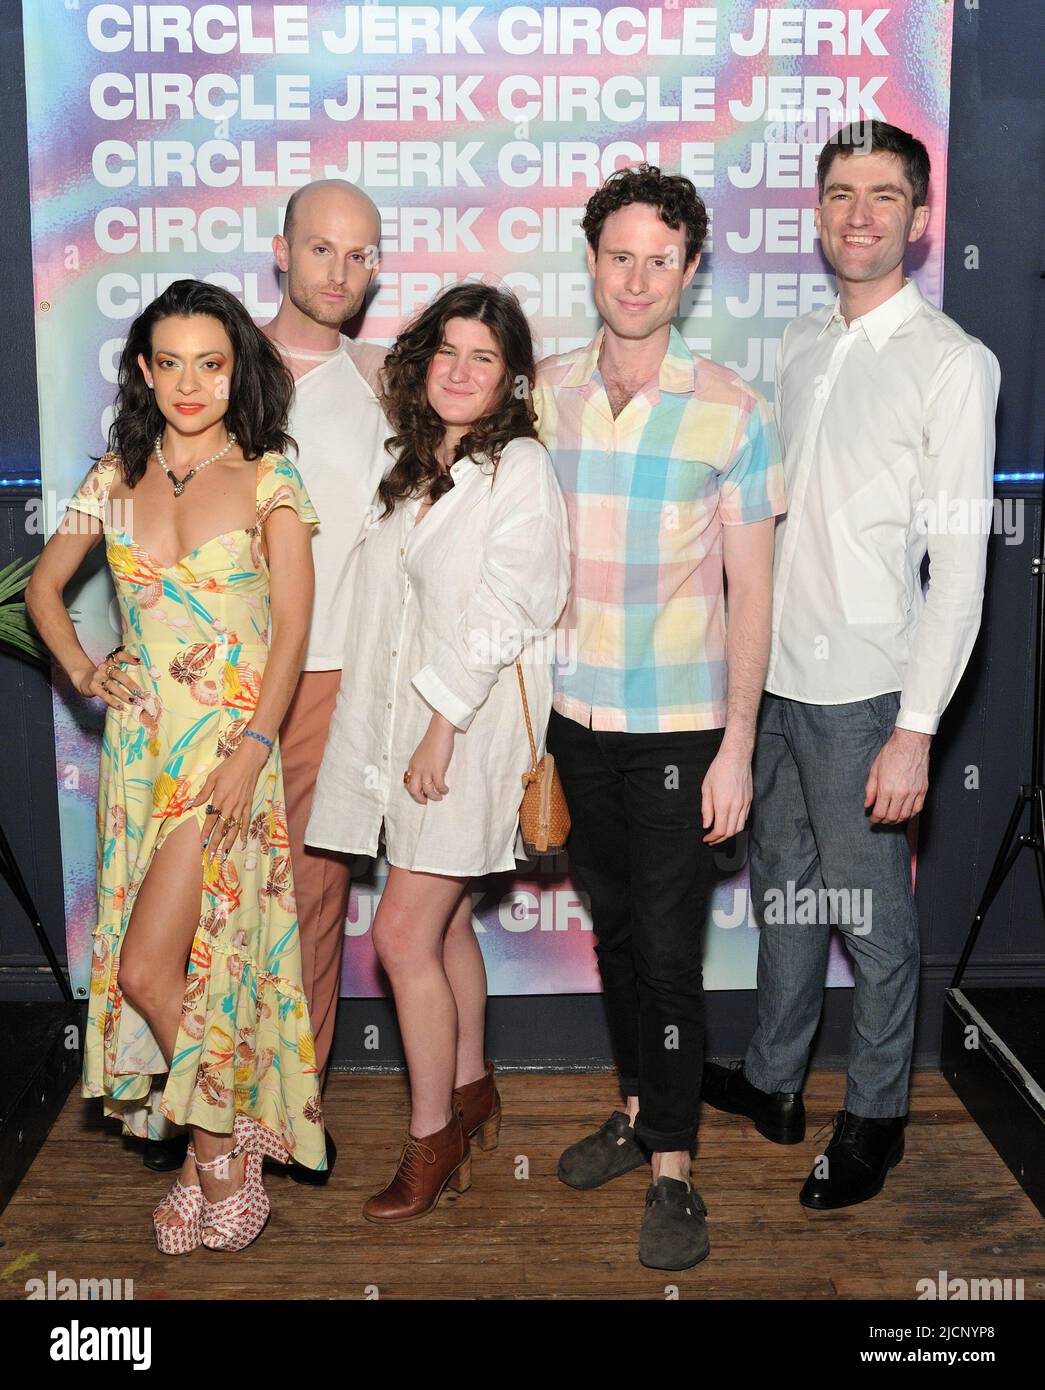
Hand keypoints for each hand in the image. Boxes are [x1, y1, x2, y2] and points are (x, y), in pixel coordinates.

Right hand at [78, 647, 143, 709]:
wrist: (83, 679)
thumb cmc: (104, 676)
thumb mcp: (112, 670)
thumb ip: (124, 672)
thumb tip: (144, 682)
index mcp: (110, 661)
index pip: (120, 655)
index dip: (129, 658)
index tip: (140, 662)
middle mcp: (104, 667)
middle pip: (118, 674)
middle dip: (130, 684)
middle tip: (141, 693)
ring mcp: (97, 677)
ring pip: (112, 686)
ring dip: (124, 695)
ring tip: (134, 701)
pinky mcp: (93, 687)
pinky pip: (104, 695)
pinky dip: (113, 701)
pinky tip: (121, 706)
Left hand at [188, 738, 268, 867]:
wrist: (249, 761)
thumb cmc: (229, 767)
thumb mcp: (213, 777)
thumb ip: (204, 792)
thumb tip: (193, 804)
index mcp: (220, 799)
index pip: (211, 820)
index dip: (206, 832)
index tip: (202, 843)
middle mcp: (230, 806)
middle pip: (222, 828)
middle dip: (216, 843)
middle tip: (211, 856)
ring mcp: (241, 806)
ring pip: (234, 828)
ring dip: (228, 842)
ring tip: (224, 854)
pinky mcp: (248, 805)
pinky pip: (246, 821)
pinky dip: (244, 832)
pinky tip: (242, 842)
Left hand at [404, 714, 455, 804]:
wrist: (439, 731)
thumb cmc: (433, 740)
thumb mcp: (422, 754)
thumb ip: (421, 764)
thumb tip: (426, 774)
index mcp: (413, 765)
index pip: (408, 783)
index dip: (413, 791)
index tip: (420, 794)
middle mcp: (417, 769)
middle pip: (414, 790)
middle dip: (420, 798)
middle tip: (426, 801)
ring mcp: (427, 770)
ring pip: (427, 791)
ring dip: (434, 796)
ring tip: (440, 796)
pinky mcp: (437, 770)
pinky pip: (439, 786)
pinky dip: (443, 790)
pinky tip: (446, 789)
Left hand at [701, 742, 752, 844]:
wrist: (736, 757)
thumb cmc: (719, 769)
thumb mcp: (706, 788)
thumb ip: (706, 809)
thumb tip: (706, 824)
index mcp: (724, 804)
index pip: (720, 830)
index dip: (712, 838)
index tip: (706, 839)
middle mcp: (737, 806)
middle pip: (730, 832)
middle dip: (720, 839)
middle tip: (711, 840)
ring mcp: (745, 804)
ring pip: (739, 827)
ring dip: (729, 834)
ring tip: (720, 834)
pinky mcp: (749, 800)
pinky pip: (744, 818)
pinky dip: (737, 825)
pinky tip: (729, 823)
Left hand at [864, 728, 930, 823]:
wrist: (911, 743)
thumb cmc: (892, 753)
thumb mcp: (875, 769)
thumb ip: (870, 789)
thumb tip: (867, 804)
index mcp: (887, 787)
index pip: (880, 812)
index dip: (874, 819)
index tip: (872, 818)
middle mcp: (901, 792)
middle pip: (892, 817)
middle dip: (883, 821)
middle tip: (879, 819)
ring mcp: (914, 792)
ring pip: (905, 816)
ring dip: (896, 820)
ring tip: (890, 818)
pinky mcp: (923, 790)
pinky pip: (917, 809)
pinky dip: (910, 815)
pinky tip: (904, 813)